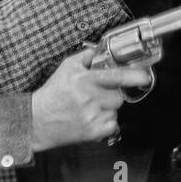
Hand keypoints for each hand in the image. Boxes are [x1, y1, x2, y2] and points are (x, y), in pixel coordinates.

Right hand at [30, 48, 152, 150]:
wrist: (36, 121)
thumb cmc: (52, 94)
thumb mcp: (66, 68)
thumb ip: (87, 57)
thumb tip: (103, 50)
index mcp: (83, 80)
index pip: (115, 77)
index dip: (133, 76)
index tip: (144, 77)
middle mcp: (88, 98)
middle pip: (118, 96)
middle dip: (112, 95)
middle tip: (97, 95)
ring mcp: (91, 116)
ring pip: (115, 110)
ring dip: (107, 109)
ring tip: (89, 108)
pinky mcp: (92, 132)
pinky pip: (112, 124)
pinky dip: (105, 122)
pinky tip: (90, 118)